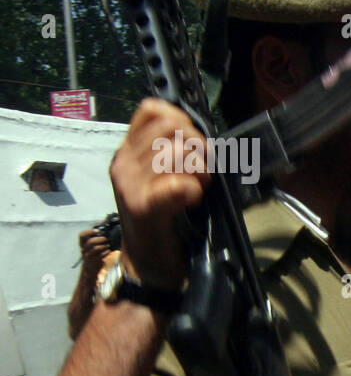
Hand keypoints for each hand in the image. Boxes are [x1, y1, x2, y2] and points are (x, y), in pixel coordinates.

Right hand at [78, 229, 112, 273]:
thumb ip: (96, 237)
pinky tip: (108, 251)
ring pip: (96, 248)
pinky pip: (101, 255)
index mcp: (82, 243)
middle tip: (106, 239)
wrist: (91, 268)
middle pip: (91, 242)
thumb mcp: (91, 245)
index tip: (98, 230)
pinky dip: (106, 252)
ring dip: (104, 246)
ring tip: (108, 245)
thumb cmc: (93, 254)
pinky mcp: (94, 261)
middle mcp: (84, 249)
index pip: (82, 235)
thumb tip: (104, 227)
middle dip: (100, 239)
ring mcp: (88, 255)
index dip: (89, 231)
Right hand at [110, 99, 209, 289]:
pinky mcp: (145, 209)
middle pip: (171, 128)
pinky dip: (194, 190)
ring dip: (200, 170)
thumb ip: (173, 152)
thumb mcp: (162, 178)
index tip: (196, 144)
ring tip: (198, 190)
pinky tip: (192, 200)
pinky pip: (177, 184)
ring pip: (177, 153)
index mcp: (128, 152)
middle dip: (198, 146)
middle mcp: (124, 163)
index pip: (152, 110)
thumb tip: (201, 133)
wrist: (148, 265)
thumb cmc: (163, 221)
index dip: (183, 120)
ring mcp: (130, 185)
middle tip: (202, 173)